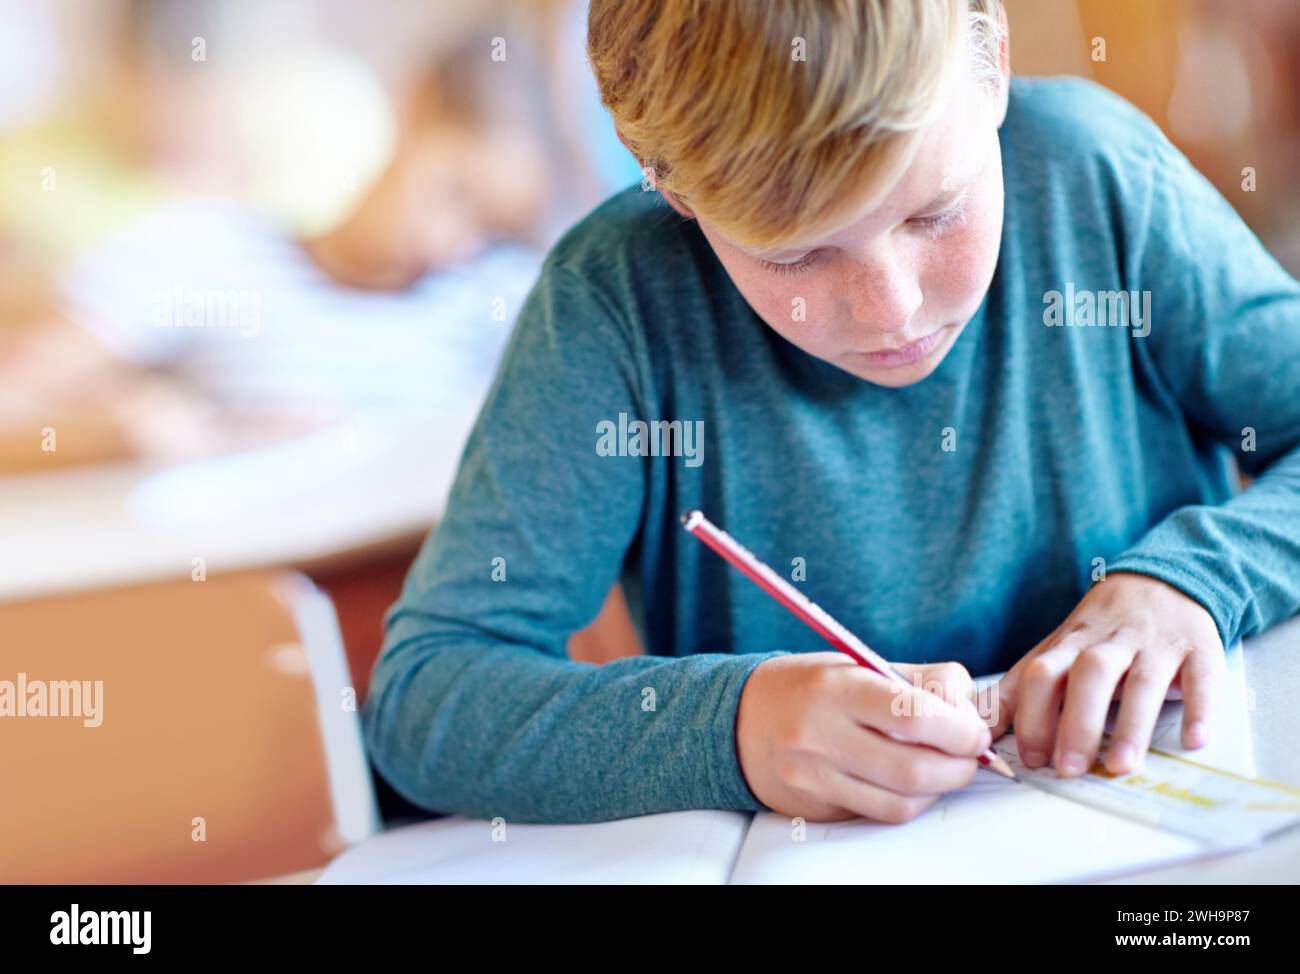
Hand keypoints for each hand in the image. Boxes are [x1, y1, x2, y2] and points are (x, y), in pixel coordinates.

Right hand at [736, 654, 991, 822]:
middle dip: (958, 766)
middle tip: (968, 755)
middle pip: (913, 769)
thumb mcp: (858, 664)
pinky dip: (906, 801)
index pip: (913, 715)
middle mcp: (819, 734)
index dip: (959, 729)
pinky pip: (878, 814)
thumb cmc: (810, 686)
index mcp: (835, 688)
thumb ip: (918, 681)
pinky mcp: (815, 806)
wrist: (741, 718)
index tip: (973, 731)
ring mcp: (814, 777)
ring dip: (937, 790)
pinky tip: (906, 781)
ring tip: (940, 768)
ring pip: (900, 803)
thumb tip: (970, 711)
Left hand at [989, 572, 1224, 776]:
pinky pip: (1201, 677)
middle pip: (1088, 675)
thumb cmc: (1100, 631)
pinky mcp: (1198, 648)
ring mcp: (1155, 644)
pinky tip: (1194, 740)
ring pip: (1140, 680)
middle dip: (1075, 722)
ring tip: (1120, 765)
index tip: (1029, 757)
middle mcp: (1110, 643)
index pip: (1042, 674)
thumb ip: (1020, 689)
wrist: (1162, 579)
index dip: (1032, 714)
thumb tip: (977, 727)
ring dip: (1130, 724)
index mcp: (1069, 645)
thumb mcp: (1056, 651)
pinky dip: (1199, 708)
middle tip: (1068, 768)